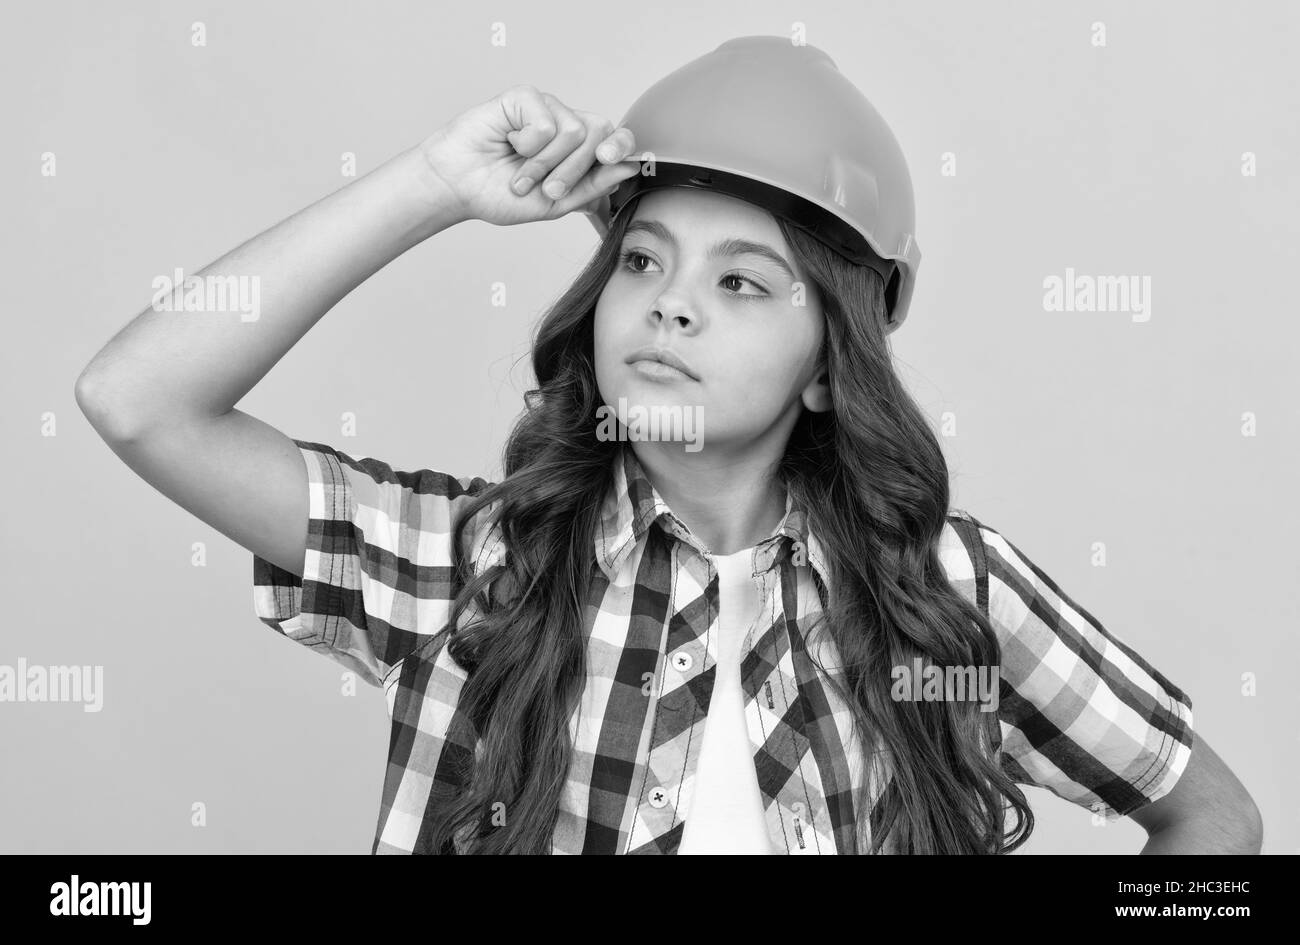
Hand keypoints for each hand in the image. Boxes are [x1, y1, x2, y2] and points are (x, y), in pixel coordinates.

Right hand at [419, 85, 640, 227]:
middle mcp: (566, 124)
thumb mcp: (555, 203)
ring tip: (522, 175)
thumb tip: (628, 166)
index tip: (614, 160)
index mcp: (579, 151)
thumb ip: (592, 186)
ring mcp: (546, 108)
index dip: (623, 147)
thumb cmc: (500, 194)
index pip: (615, 139)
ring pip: (574, 131)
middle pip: (598, 134)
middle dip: (574, 172)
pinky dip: (527, 145)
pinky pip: (545, 123)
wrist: (458, 188)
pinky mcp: (524, 97)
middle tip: (547, 190)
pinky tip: (509, 145)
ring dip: (545, 164)